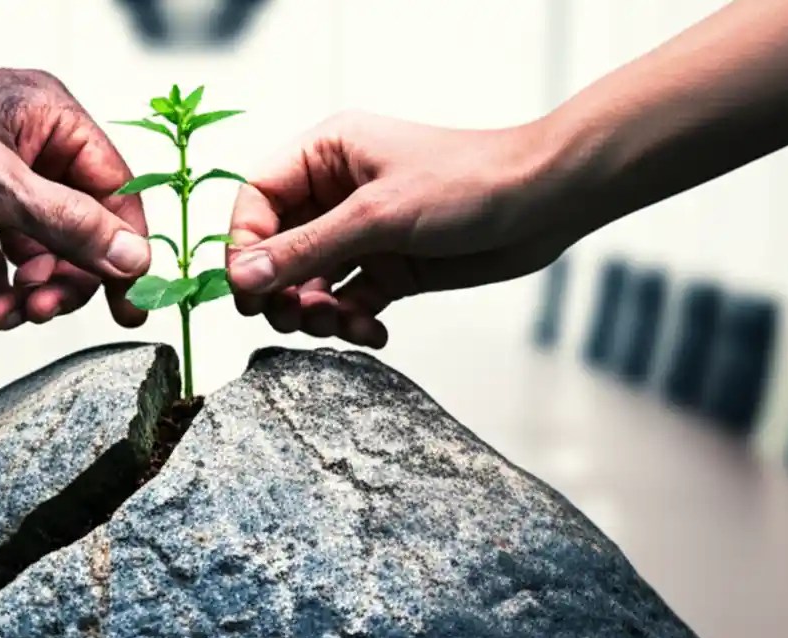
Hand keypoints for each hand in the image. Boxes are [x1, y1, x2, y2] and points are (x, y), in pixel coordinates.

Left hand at [0, 63, 150, 330]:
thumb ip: (70, 225)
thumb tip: (132, 258)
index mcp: (53, 122)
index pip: (116, 192)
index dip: (125, 250)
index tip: (131, 303)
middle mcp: (30, 148)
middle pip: (78, 229)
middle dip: (67, 276)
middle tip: (46, 310)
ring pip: (36, 248)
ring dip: (29, 288)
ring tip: (9, 312)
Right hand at [226, 111, 580, 346]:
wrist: (546, 201)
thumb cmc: (469, 182)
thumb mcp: (377, 216)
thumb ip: (305, 250)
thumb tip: (241, 279)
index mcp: (325, 155)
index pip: (256, 200)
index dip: (244, 246)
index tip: (248, 289)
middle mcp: (335, 192)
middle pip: (276, 249)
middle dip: (281, 288)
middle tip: (294, 317)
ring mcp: (361, 232)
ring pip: (309, 282)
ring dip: (315, 312)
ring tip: (340, 325)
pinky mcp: (387, 266)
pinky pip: (346, 302)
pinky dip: (350, 323)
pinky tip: (372, 332)